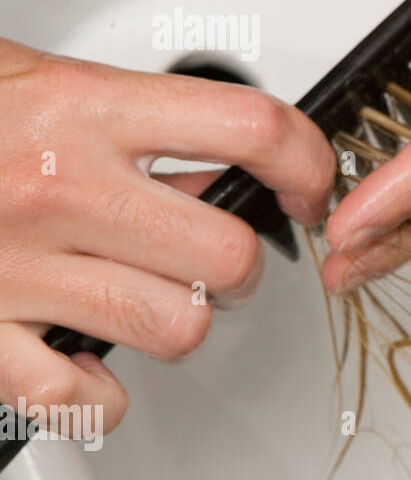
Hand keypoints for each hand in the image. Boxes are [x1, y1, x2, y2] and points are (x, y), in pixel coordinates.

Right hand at [0, 39, 335, 434]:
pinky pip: (82, 399)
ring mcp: (15, 268)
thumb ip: (135, 122)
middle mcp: (55, 187)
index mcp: (81, 107)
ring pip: (176, 328)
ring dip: (173, 321)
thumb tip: (221, 168)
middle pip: (229, 254)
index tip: (313, 189)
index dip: (310, 165)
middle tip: (207, 253)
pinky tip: (80, 357)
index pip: (251, 131)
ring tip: (138, 296)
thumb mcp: (40, 80)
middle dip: (235, 263)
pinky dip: (97, 395)